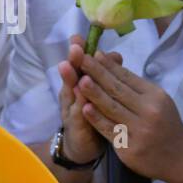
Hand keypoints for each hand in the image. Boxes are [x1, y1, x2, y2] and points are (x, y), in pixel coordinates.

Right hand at [56, 34, 105, 165]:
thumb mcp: (101, 94)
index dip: (78, 51)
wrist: (84, 145)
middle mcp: (71, 94)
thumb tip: (115, 54)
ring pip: (70, 95)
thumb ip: (106, 75)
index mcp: (78, 83)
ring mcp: (70, 111)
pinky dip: (79, 111)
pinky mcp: (75, 129)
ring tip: (67, 66)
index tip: (78, 37)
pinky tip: (81, 104)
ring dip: (69, 81)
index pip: (78, 64)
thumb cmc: (95, 115)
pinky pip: (78, 119)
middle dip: (74, 61)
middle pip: (72, 75)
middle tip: (74, 47)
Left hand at [75, 48, 182, 181]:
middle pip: (118, 89)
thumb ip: (137, 87)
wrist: (180, 158)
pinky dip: (96, 118)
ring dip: (94, 93)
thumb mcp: (159, 101)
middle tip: (81, 59)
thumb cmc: (166, 124)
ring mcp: (139, 130)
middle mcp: (148, 111)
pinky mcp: (129, 147)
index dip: (109, 65)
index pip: (128, 78)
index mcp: (155, 96)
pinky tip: (84, 108)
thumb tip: (111, 65)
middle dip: (97, 73)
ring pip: (112, 108)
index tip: (93, 53)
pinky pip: (109, 130)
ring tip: (79, 80)